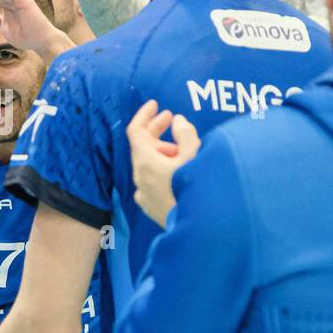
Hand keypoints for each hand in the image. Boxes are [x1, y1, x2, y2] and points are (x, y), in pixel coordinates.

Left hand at [126, 100, 200, 225]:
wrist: (197, 228)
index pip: (135, 131)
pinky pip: (151, 180)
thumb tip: (178, 121)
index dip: (145, 115)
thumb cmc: (196, 189)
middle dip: (157, 130)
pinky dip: (161, 168)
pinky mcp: (150, 206)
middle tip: (173, 120)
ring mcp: (143, 193)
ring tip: (184, 150)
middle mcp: (139, 177)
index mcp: (146, 161)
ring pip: (148, 164)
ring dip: (163, 152)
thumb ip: (186, 134)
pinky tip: (178, 170)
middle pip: (142, 146)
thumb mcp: (195, 156)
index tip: (156, 104)